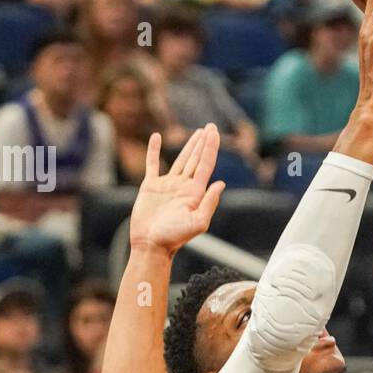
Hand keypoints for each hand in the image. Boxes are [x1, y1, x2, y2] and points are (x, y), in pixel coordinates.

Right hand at [128, 124, 225, 254]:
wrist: (151, 245)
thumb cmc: (174, 237)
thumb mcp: (198, 222)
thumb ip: (210, 203)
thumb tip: (221, 183)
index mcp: (195, 192)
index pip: (205, 164)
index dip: (210, 147)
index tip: (214, 132)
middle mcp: (183, 186)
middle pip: (196, 159)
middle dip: (204, 143)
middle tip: (210, 127)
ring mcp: (168, 185)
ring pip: (180, 160)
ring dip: (189, 146)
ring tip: (198, 132)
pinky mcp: (151, 186)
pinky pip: (152, 164)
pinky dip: (153, 150)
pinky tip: (156, 137)